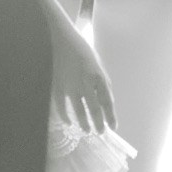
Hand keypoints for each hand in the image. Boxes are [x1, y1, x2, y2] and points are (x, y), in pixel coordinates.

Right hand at [46, 10, 120, 146]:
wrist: (61, 39)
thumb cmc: (81, 50)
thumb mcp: (97, 64)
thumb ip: (101, 81)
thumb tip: (104, 100)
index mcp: (99, 77)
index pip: (107, 102)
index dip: (111, 116)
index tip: (113, 127)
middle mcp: (87, 84)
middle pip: (94, 109)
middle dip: (99, 123)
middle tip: (100, 132)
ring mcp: (71, 86)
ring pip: (79, 111)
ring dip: (84, 123)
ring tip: (87, 130)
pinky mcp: (58, 87)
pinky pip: (62, 106)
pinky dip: (65, 116)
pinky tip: (69, 123)